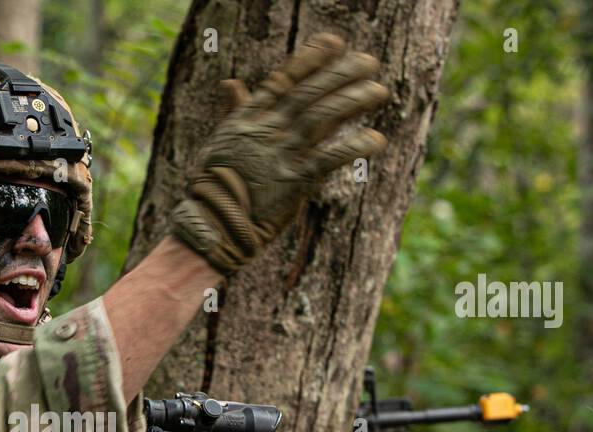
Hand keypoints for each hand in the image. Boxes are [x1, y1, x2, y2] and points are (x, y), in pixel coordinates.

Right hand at [170, 33, 389, 276]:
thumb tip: (231, 83)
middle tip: (370, 62)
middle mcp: (266, 132)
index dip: (310, 60)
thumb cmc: (214, 187)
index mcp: (246, 119)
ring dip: (354, 102)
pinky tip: (376, 140)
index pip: (283, 81)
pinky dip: (354, 148)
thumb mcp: (218, 142)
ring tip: (379, 92)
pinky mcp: (295, 183)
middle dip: (342, 74)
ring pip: (324, 118)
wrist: (213, 226)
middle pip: (310, 94)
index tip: (333, 44)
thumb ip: (234, 112)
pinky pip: (330, 159)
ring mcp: (281, 156)